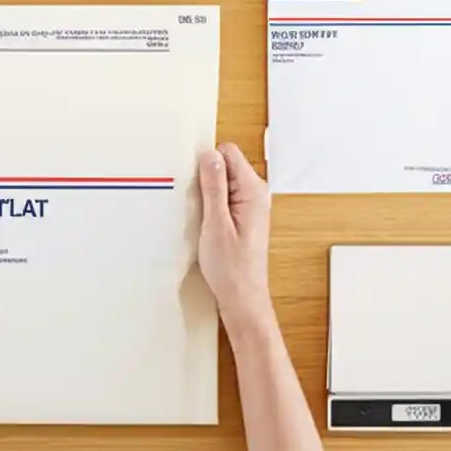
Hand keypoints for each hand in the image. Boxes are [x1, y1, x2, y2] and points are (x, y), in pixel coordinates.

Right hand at [197, 142, 271, 336]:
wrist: (242, 296)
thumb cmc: (231, 267)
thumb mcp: (215, 223)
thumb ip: (214, 186)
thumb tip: (209, 155)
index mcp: (253, 191)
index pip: (228, 153)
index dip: (207, 162)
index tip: (194, 182)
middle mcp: (256, 194)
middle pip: (225, 166)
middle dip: (205, 178)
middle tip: (197, 206)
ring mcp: (250, 205)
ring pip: (222, 182)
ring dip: (206, 194)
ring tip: (201, 219)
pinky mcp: (243, 216)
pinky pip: (223, 197)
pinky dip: (210, 206)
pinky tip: (205, 224)